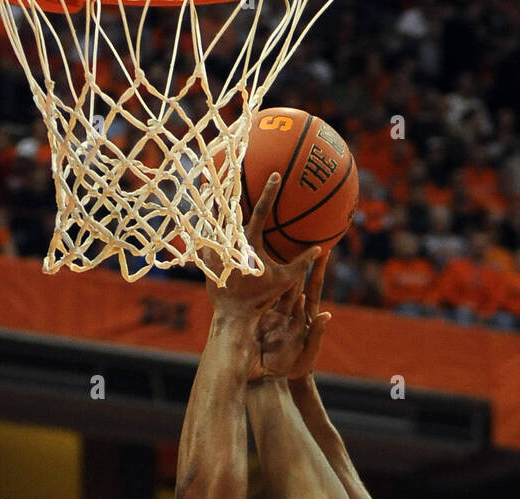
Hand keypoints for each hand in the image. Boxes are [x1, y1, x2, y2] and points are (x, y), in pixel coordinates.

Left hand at [206, 173, 320, 321]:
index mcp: (250, 243)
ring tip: (208, 179)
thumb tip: (320, 248)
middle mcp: (231, 241)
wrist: (234, 314)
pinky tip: (200, 210)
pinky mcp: (207, 256)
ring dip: (213, 198)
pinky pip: (206, 234)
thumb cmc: (261, 299)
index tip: (276, 174)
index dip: (271, 192)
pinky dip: (205, 221)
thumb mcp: (285, 281)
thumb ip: (301, 263)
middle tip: (231, 162)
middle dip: (231, 184)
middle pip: (231, 206)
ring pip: (214, 217)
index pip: (263, 212)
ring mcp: (217, 248)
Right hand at [258, 251, 331, 378]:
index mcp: (306, 313)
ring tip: (275, 243)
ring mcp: (277, 311)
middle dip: (298, 258)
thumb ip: (316, 334)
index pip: (313, 286)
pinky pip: (263, 296)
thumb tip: (326, 316)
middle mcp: (292, 308)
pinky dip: (261, 282)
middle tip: (299, 236)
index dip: (318, 269)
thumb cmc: (298, 366)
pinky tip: (255, 266)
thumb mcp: (308, 351)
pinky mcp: (264, 316)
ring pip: (278, 283)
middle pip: (296, 278)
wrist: (279, 376)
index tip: (325, 249)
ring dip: (277, 265)